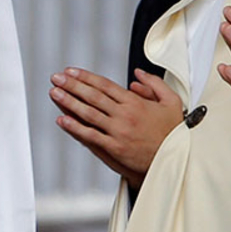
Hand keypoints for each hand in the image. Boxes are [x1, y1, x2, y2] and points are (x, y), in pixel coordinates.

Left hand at [51, 67, 182, 187]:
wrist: (175, 160)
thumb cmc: (173, 133)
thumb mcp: (171, 102)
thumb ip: (154, 84)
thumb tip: (137, 74)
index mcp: (135, 102)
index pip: (105, 85)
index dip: (85, 77)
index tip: (71, 71)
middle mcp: (124, 115)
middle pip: (93, 96)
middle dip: (72, 85)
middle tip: (56, 77)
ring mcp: (118, 131)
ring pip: (89, 113)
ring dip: (69, 102)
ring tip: (54, 93)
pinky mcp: (115, 148)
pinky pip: (91, 135)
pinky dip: (75, 127)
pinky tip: (62, 120)